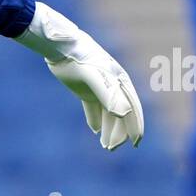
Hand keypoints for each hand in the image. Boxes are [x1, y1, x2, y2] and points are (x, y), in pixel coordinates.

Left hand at [15, 2, 143, 150]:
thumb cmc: (79, 59)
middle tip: (111, 149)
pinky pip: (92, 107)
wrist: (59, 46)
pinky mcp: (84, 88)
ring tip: (105, 146)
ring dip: (107, 129)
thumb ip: (108, 94)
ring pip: (107, 112)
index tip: (136, 143)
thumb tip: (124, 113)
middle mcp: (112, 84)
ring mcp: (98, 87)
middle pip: (120, 113)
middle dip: (119, 132)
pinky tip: (94, 130)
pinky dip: (94, 118)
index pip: (131, 107)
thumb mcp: (93, 77)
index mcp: (119, 81)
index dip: (135, 125)